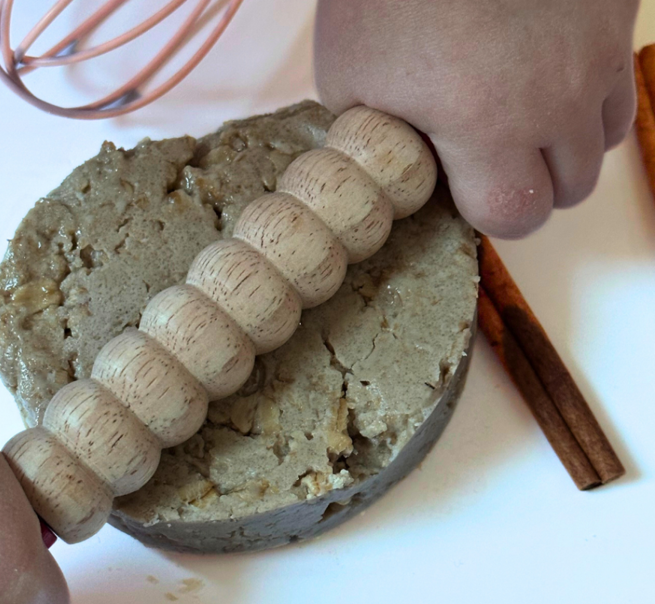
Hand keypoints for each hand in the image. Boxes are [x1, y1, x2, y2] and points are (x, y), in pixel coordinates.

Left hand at [315, 0, 638, 237]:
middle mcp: (558, 95)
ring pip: (606, 136)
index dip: (490, 212)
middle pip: (572, 187)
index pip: (515, 216)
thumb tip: (407, 166)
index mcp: (488, 125)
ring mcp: (597, 47)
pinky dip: (589, 87)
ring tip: (523, 116)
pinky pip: (620, 74)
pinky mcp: (616, 5)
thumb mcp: (349, 78)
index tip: (467, 188)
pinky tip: (546, 65)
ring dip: (568, 142)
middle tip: (493, 157)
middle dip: (533, 184)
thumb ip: (382, 140)